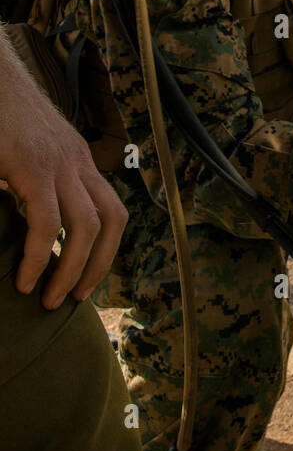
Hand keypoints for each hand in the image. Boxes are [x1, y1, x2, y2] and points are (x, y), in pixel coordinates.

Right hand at [0, 30, 127, 308]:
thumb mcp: (22, 151)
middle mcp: (77, 159)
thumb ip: (30, 183)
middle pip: (112, 220)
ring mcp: (57, 161)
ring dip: (73, 270)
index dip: (105, 249)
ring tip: (51, 299)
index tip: (84, 278)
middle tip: (75, 299)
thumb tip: (24, 217)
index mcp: (77, 158)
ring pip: (87, 226)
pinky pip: (47, 222)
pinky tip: (25, 278)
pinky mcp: (31, 165)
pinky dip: (41, 256)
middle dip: (98, 266)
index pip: (111, 209)